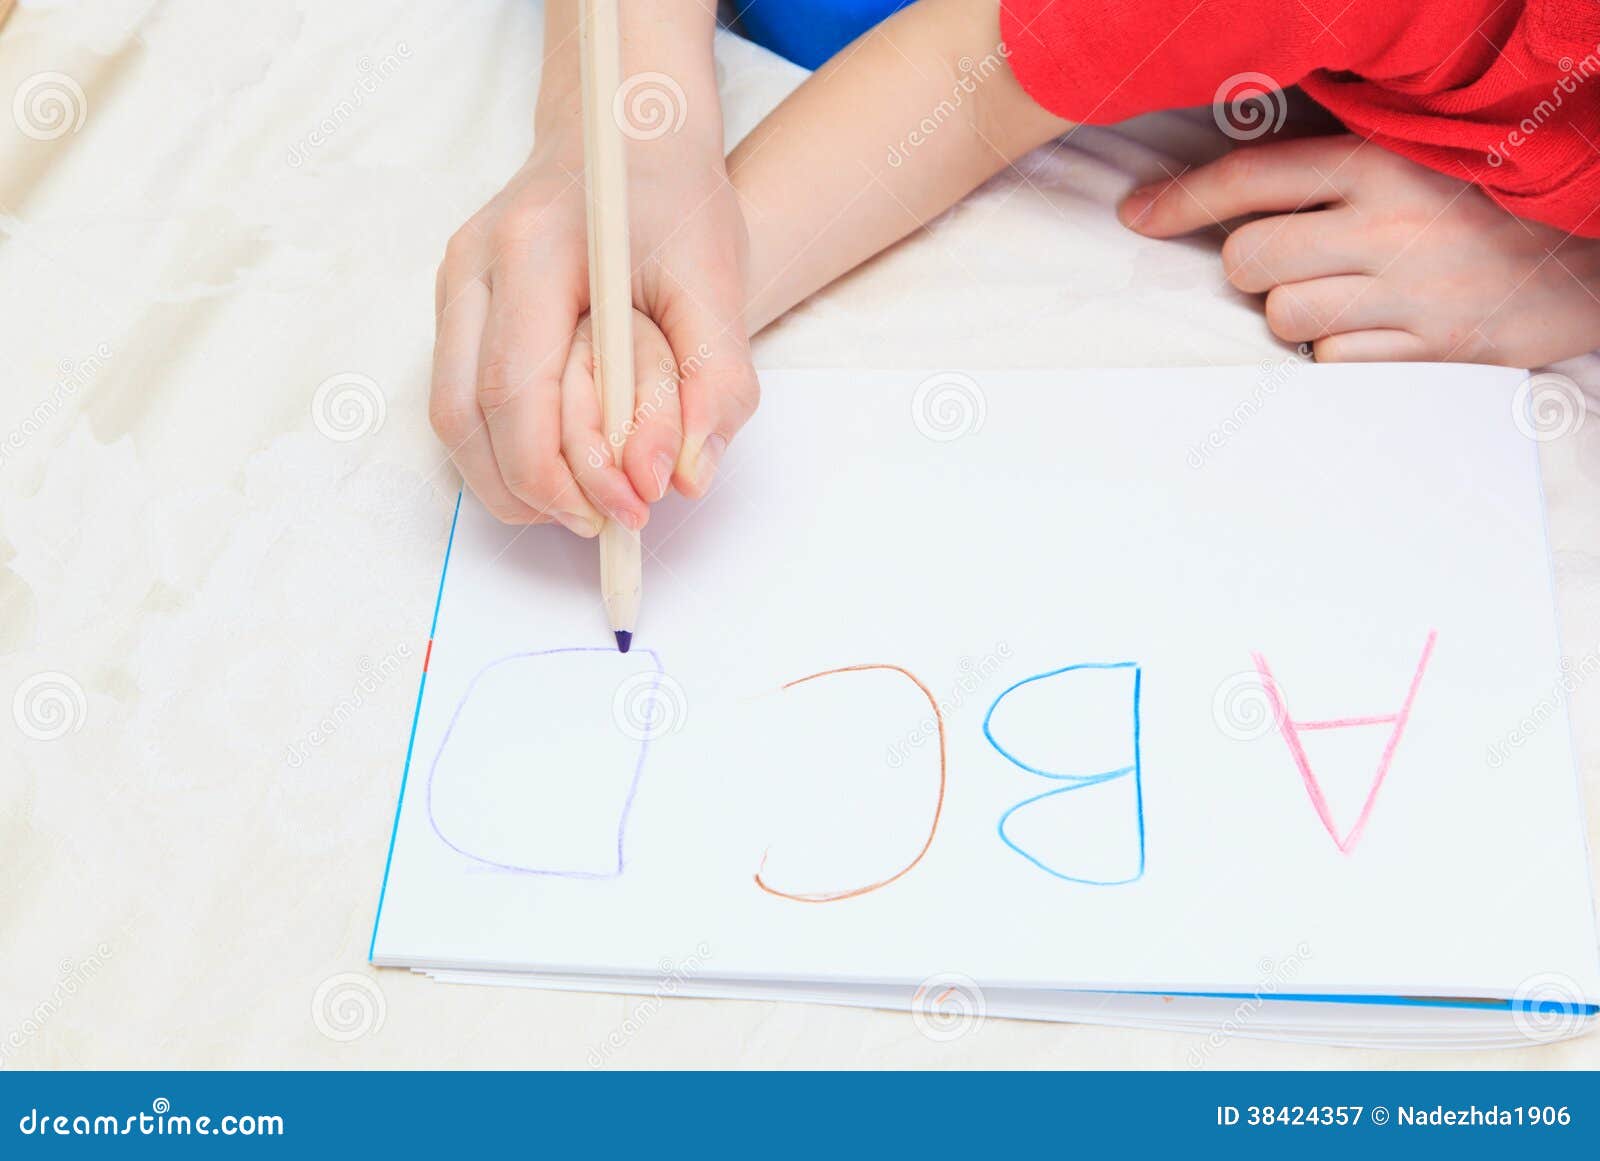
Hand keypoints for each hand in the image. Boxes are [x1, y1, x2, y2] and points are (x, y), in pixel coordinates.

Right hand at [430, 92, 758, 535]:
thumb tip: (686, 478)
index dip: (559, 475)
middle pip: (463, 416)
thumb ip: (716, 379)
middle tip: (601, 523)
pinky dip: (500, 448)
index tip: (623, 513)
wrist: (629, 126)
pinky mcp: (457, 301)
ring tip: (580, 505)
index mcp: (532, 247)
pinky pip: (457, 396)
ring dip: (507, 480)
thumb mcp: (720, 280)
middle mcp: (473, 263)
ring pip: (448, 415)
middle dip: (529, 491)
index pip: (514, 392)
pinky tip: (557, 465)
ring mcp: (454, 281)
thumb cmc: (676, 198)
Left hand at [1118, 134, 1599, 366]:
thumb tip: (1229, 191)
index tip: (1137, 213)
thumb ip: (1333, 171)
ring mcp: (1413, 293)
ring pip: (1283, 318)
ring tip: (1343, 295)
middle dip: (1246, 269)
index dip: (1181, 198)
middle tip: (1283, 264)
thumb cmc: (1486, 202)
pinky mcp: (1434, 352)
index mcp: (1384, 164)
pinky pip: (1334, 366)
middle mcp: (1392, 226)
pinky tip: (1377, 329)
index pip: (1252, 177)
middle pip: (1247, 260)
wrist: (1593, 254)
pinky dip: (1338, 354)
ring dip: (1292, 314)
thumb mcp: (1416, 161)